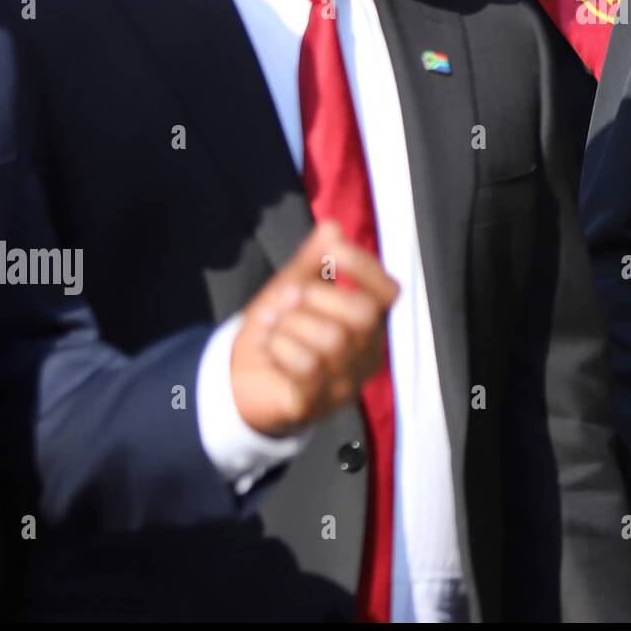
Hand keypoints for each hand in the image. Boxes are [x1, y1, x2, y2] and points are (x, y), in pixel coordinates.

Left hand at [230, 221, 397, 436]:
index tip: (336, 248)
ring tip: (272, 322)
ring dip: (291, 322)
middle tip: (288, 294)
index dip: (367, 268)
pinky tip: (269, 344)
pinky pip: (306, 367)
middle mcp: (366, 354)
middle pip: (364, 315)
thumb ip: (313, 260)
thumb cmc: (280, 329)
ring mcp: (344, 382)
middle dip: (319, 296)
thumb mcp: (294, 288)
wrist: (242, 382)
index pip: (388, 293)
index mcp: (370, 323)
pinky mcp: (316, 403)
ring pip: (331, 339)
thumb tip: (332, 227)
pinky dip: (281, 346)